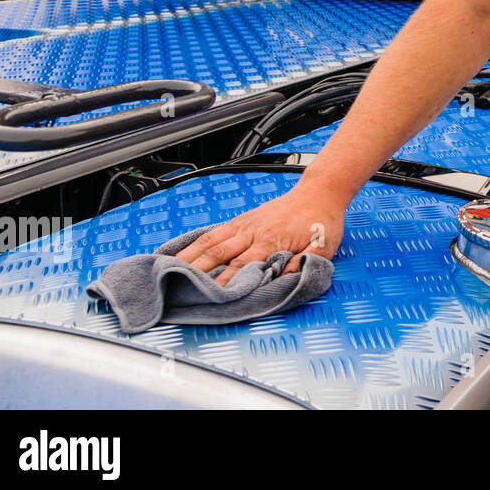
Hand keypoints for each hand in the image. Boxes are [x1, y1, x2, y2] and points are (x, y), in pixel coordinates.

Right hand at [174, 184, 346, 286]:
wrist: (320, 191)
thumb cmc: (321, 220)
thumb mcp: (323, 246)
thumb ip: (303, 263)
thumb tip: (284, 278)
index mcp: (271, 240)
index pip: (242, 266)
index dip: (225, 283)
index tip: (210, 298)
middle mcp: (253, 231)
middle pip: (218, 253)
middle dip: (196, 271)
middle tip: (177, 287)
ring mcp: (244, 224)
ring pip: (211, 241)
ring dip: (189, 257)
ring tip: (167, 271)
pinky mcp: (242, 220)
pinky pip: (214, 232)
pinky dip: (195, 243)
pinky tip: (182, 252)